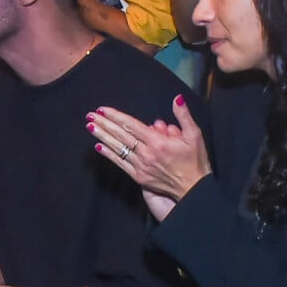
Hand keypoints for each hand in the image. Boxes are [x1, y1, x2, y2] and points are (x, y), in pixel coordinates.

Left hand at [86, 96, 211, 212]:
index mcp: (158, 142)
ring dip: (103, 136)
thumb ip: (184, 116)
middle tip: (90, 115)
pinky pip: (121, 163)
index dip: (116, 116)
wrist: (193, 188)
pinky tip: (100, 147)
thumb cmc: (195, 160)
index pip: (132, 125)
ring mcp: (141, 166)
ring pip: (118, 148)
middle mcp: (147, 153)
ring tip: (90, 127)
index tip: (103, 109)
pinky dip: (109, 154)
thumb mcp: (195, 134)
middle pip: (121, 135)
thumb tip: (176, 99)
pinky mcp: (139, 176)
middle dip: (104, 124)